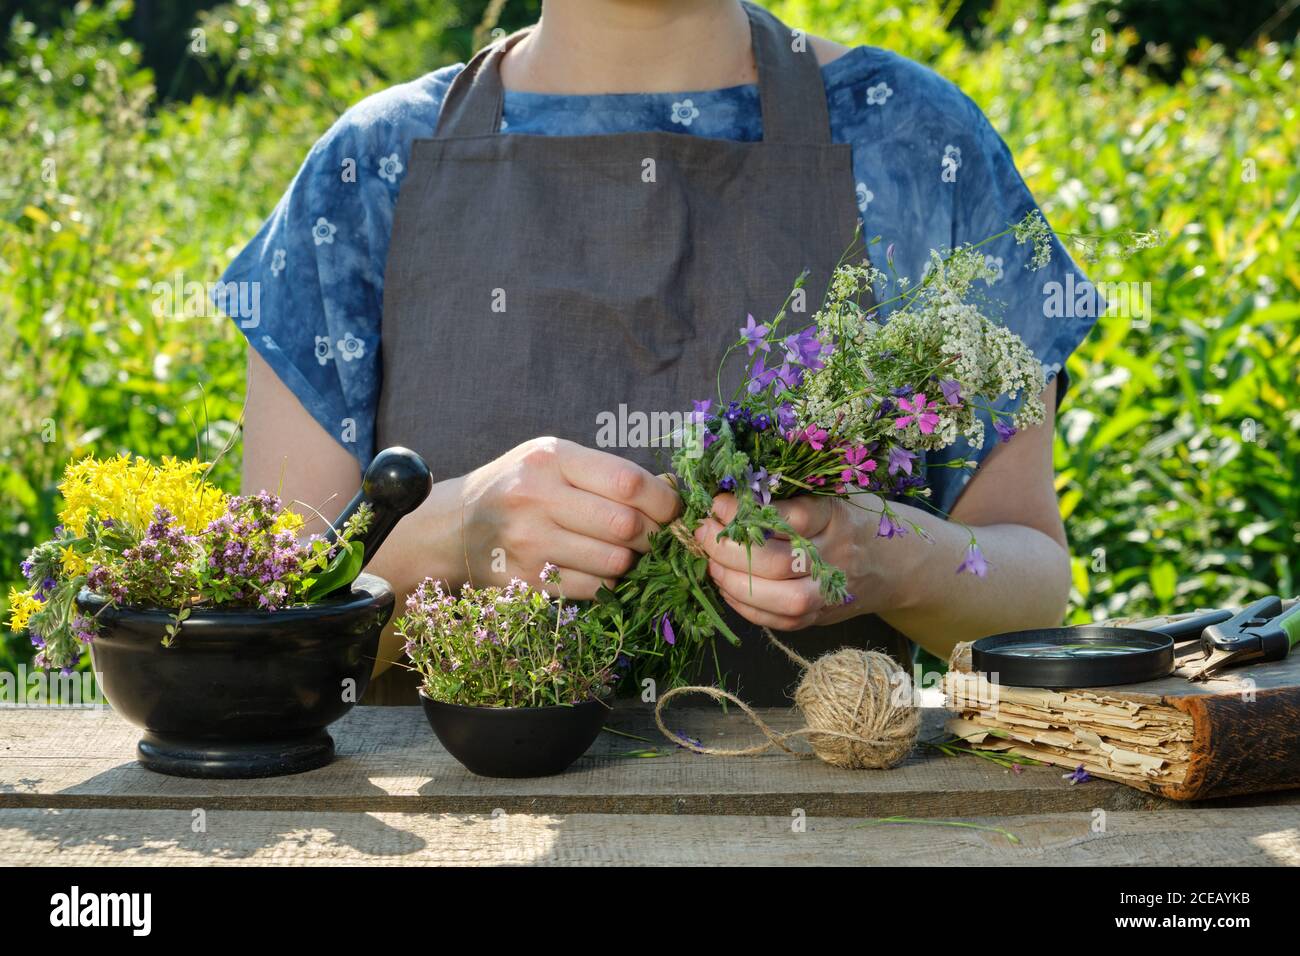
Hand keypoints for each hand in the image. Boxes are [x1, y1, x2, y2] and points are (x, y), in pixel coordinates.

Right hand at [461, 437, 680, 598]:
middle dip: (653, 536)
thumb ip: (609, 472)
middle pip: (626, 525)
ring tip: (625, 552)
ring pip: (614, 562)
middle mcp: (537, 496)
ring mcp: (529, 541)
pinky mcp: (526, 579)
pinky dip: (608, 583)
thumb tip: (672, 489)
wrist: (457, 527)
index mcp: (552, 458)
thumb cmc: (521, 487)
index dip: (663, 501)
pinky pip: (593, 588)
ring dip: (632, 562)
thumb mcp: (557, 461)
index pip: (628, 482)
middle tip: (655, 537)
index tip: (672, 511)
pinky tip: (599, 569)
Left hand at [694, 492, 904, 631]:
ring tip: (711, 563)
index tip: (718, 503)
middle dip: (730, 549)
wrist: (892, 562)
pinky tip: (726, 586)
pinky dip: (745, 607)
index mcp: (836, 518)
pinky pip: (779, 621)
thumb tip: (726, 495)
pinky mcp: (821, 617)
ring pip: (781, 599)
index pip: (791, 517)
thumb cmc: (846, 520)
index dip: (747, 512)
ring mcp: (830, 592)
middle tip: (704, 533)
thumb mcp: (826, 497)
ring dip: (735, 582)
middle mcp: (836, 557)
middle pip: (778, 562)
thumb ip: (786, 497)